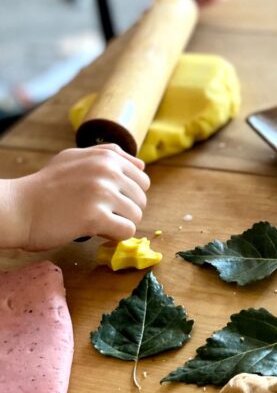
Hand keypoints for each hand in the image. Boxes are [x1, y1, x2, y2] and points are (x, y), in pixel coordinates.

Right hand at [14, 145, 149, 251]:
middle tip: (100, 214)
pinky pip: (126, 231)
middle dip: (125, 210)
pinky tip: (97, 232)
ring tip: (96, 222)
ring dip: (119, 224)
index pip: (142, 179)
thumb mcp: (74, 158)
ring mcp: (102, 192)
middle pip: (141, 198)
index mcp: (106, 156)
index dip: (127, 195)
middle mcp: (106, 170)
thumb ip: (107, 156)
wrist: (18, 208)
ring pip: (136, 215)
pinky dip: (115, 236)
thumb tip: (142, 165)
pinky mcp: (96, 216)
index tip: (107, 200)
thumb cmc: (45, 187)